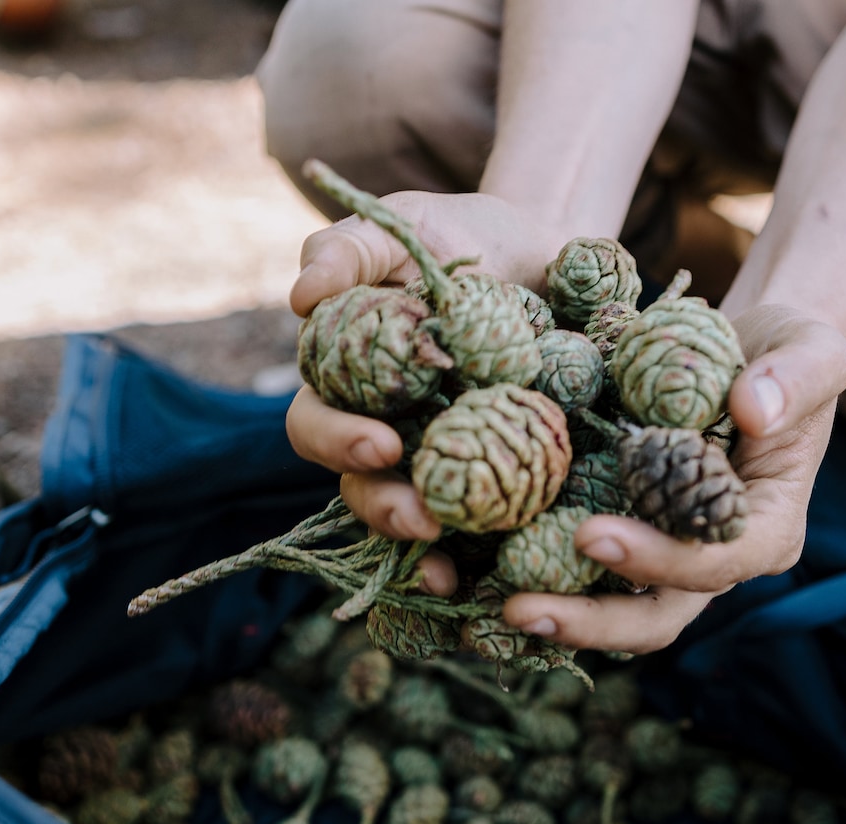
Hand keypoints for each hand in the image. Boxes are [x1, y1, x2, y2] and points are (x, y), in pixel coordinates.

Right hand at [287, 190, 572, 597]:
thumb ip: (345, 252)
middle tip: (424, 519)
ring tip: (453, 569)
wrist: (544, 248)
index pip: (317, 425)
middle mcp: (387, 433)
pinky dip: (491, 554)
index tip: (383, 445)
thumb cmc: (457, 234)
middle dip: (385, 510)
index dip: (340, 442)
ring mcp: (442, 460)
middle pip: (362, 490)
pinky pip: (486, 525)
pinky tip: (508, 576)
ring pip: (418, 520)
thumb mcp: (400, 226)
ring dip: (428, 551)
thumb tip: (301, 297)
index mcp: (346, 384)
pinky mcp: (500, 475)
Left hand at [501, 305, 845, 652]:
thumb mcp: (810, 351)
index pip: (714, 563)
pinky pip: (571, 571)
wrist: (744, 352)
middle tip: (521, 607)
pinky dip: (527, 576)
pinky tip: (467, 574)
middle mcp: (712, 560)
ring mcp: (661, 556)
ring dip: (549, 615)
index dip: (656, 559)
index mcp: (764, 530)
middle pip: (654, 616)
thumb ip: (793, 380)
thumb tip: (751, 410)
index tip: (595, 535)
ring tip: (481, 608)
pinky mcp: (619, 536)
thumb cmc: (785, 353)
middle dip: (590, 621)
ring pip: (608, 609)